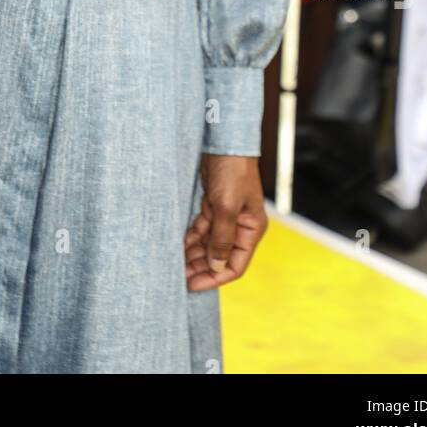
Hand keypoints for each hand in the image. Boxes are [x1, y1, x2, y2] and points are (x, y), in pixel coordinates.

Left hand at [184, 154, 267, 291]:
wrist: (224, 141)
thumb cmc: (233, 171)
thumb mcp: (227, 206)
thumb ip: (222, 238)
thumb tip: (217, 266)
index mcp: (251, 229)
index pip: (235, 265)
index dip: (215, 277)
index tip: (193, 285)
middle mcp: (240, 226)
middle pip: (220, 257)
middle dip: (201, 268)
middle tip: (179, 277)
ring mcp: (226, 216)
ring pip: (208, 244)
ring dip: (193, 255)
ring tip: (175, 264)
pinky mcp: (212, 206)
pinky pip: (201, 229)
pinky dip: (191, 238)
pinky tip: (178, 245)